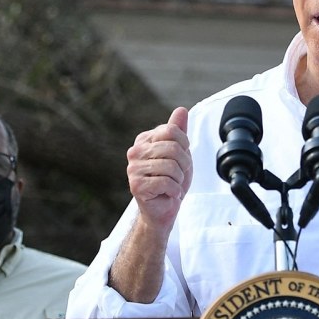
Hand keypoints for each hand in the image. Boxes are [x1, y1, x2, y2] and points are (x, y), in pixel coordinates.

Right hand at [126, 107, 192, 232]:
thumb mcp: (179, 153)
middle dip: (184, 165)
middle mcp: (135, 151)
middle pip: (173, 148)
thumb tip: (181, 110)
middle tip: (178, 175)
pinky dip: (174, 191)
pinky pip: (166, 182)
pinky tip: (169, 194)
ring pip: (171, 166)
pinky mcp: (136, 185)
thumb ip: (178, 132)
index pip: (171, 131)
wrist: (163, 208)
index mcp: (144, 140)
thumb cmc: (171, 180)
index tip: (181, 159)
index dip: (184, 146)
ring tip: (172, 185)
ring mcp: (133, 168)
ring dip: (179, 180)